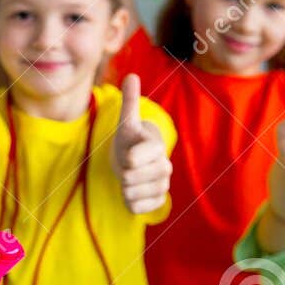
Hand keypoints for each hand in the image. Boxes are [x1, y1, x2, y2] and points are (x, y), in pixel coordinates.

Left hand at [111, 75, 171, 213]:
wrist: (136, 162)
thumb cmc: (130, 139)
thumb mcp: (127, 122)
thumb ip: (130, 101)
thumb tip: (131, 76)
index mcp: (155, 147)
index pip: (135, 158)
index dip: (126, 158)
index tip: (127, 153)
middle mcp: (164, 167)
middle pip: (129, 177)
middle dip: (120, 172)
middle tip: (126, 165)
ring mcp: (162, 185)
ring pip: (131, 193)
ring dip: (124, 187)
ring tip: (129, 177)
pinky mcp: (157, 202)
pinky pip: (136, 208)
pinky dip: (129, 202)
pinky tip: (132, 191)